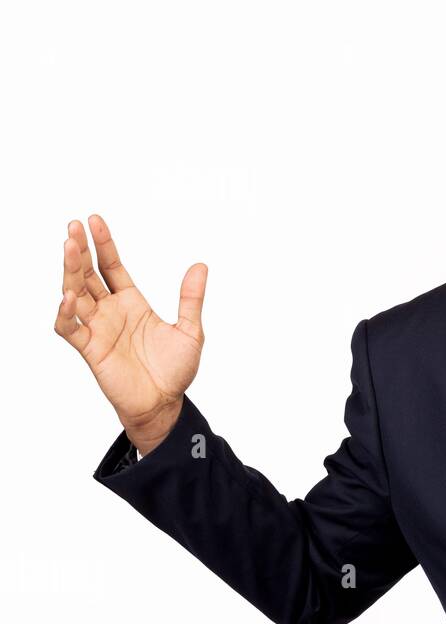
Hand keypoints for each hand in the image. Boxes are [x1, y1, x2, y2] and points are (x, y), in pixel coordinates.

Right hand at [53, 215, 206, 455]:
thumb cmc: (175, 370)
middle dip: (79, 250)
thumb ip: (191, 298)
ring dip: (69, 271)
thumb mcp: (190, 330)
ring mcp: (98, 329)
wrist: (166, 403)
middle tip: (72, 226)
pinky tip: (68, 297)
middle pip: (88, 274)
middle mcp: (111, 312)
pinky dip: (66, 313)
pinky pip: (70, 328)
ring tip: (68, 247)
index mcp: (132, 303)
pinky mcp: (90, 350)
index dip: (102, 244)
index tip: (93, 220)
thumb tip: (200, 265)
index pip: (111, 266)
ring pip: (75, 294)